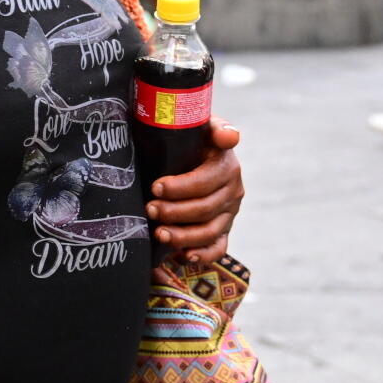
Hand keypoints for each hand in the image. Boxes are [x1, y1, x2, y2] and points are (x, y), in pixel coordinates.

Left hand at [148, 118, 244, 263]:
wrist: (193, 153)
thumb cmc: (191, 140)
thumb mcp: (201, 127)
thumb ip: (215, 127)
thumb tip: (228, 138)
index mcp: (227, 166)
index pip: (206, 181)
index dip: (180, 187)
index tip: (156, 186)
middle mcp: (232, 192)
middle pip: (205, 208)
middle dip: (174, 211)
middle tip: (149, 208)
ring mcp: (229, 214)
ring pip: (209, 231)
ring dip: (183, 236)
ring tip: (158, 233)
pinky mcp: (223, 230)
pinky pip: (218, 248)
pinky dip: (202, 255)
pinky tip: (183, 255)